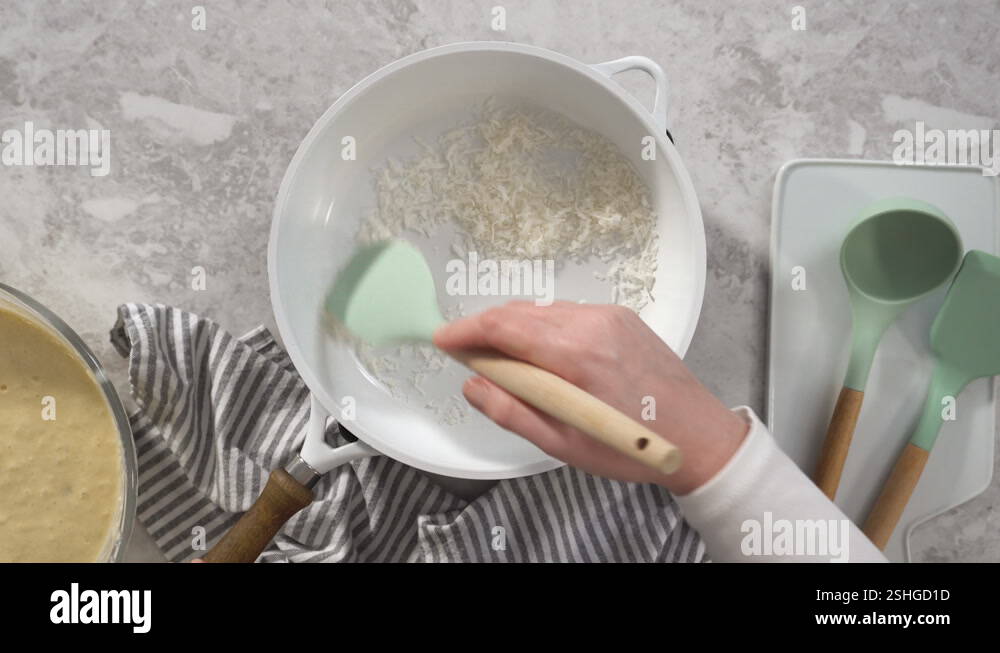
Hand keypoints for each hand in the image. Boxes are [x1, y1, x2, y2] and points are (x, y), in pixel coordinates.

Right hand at [433, 301, 747, 494]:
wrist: (697, 436)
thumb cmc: (632, 446)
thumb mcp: (562, 443)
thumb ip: (511, 411)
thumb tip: (474, 384)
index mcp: (575, 352)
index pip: (505, 326)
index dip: (466, 330)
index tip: (443, 340)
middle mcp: (592, 322)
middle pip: (520, 312)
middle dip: (486, 329)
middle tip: (465, 355)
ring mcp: (610, 316)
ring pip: (543, 311)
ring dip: (515, 329)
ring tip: (503, 362)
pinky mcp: (621, 318)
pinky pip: (568, 313)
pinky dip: (544, 328)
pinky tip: (541, 356)